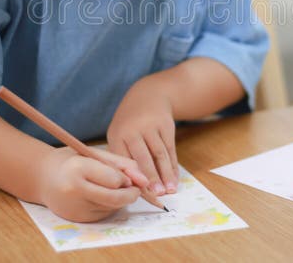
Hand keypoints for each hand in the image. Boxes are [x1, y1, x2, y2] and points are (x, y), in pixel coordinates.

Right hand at [37, 146, 144, 222]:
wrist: (43, 178)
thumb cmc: (72, 161)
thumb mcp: (94, 154)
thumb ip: (121, 164)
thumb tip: (143, 180)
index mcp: (78, 168)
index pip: (114, 179)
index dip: (127, 178)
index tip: (130, 175)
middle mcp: (74, 191)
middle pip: (116, 198)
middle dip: (132, 194)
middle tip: (135, 188)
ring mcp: (75, 208)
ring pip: (113, 207)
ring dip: (121, 199)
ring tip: (113, 187)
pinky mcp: (78, 219)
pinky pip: (105, 214)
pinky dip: (110, 206)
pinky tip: (102, 195)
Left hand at [107, 75, 178, 195]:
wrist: (147, 96)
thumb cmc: (129, 123)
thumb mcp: (119, 134)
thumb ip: (123, 157)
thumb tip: (131, 186)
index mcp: (118, 136)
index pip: (125, 162)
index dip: (133, 179)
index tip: (137, 194)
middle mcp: (134, 130)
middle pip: (144, 158)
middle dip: (152, 178)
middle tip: (158, 195)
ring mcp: (151, 127)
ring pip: (160, 155)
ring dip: (166, 174)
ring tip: (170, 191)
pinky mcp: (166, 126)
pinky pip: (170, 149)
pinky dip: (173, 166)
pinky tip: (174, 178)